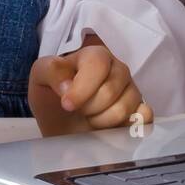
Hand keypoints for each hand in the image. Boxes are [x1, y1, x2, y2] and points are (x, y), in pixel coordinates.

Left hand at [28, 36, 153, 137]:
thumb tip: (67, 85)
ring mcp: (132, 90)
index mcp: (95, 56)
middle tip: (79, 111)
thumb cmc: (53, 97)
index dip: (82, 87)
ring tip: (91, 119)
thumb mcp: (40, 78)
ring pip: (124, 109)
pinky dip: (127, 128)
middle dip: (88, 108)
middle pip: (110, 91)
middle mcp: (118, 69)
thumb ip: (51, 71)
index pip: (98, 64)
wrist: (61, 124)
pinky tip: (110, 129)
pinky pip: (145, 118)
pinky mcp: (141, 112)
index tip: (66, 105)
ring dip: (101, 122)